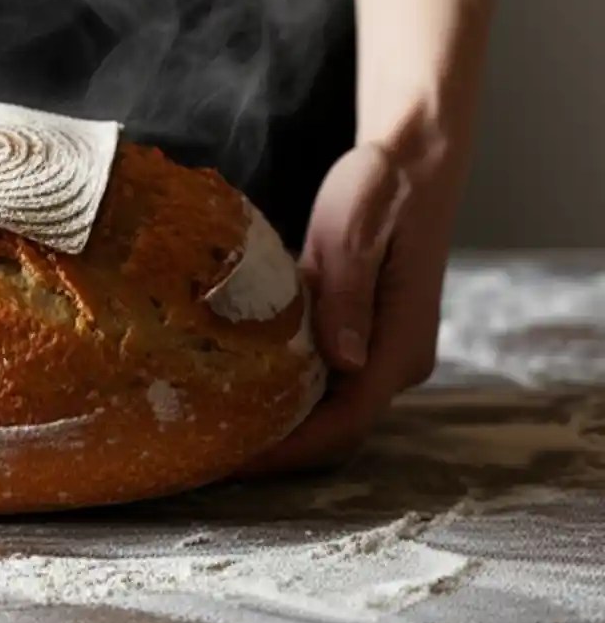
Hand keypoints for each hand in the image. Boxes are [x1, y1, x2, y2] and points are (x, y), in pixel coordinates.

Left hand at [242, 137, 460, 475]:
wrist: (412, 164)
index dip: (291, 449)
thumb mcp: (354, 233)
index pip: (346, 423)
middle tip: (210, 451)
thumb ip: (349, 294)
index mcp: (400, 346)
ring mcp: (382, 354)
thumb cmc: (381, 190)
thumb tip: (344, 360)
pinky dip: (284, 397)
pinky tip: (238, 391)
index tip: (237, 457)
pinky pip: (324, 385)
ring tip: (216, 430)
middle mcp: (396, 361)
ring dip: (278, 426)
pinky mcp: (363, 340)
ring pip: (328, 412)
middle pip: (336, 430)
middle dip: (278, 448)